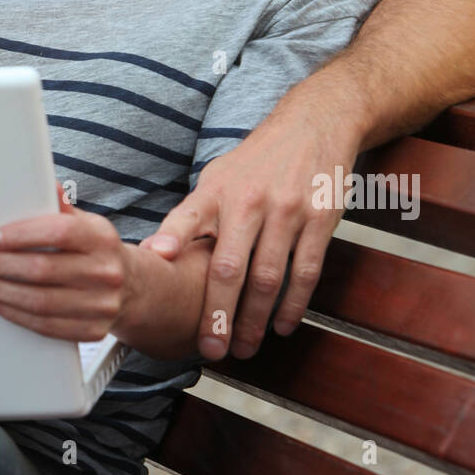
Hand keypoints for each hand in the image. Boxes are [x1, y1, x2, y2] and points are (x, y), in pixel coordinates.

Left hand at [0, 181, 136, 340]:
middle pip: (43, 270)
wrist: (132, 289)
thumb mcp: (87, 224)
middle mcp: (105, 272)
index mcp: (101, 238)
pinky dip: (14, 314)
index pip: (59, 233)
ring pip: (40, 302)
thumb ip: (62, 208)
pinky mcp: (91, 331)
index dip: (22, 235)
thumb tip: (47, 183)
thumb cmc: (97, 251)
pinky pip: (45, 326)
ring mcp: (100, 306)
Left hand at [138, 100, 358, 359]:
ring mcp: (288, 211)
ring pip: (268, 278)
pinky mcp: (320, 219)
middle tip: (210, 349)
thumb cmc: (257, 160)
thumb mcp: (217, 176)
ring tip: (243, 348)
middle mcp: (250, 200)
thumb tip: (154, 252)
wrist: (314, 125)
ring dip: (254, 320)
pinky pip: (306, 272)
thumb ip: (191, 214)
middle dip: (218, 314)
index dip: (171, 240)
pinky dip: (293, 305)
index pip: (188, 218)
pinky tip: (282, 326)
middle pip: (230, 267)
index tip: (155, 270)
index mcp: (218, 189)